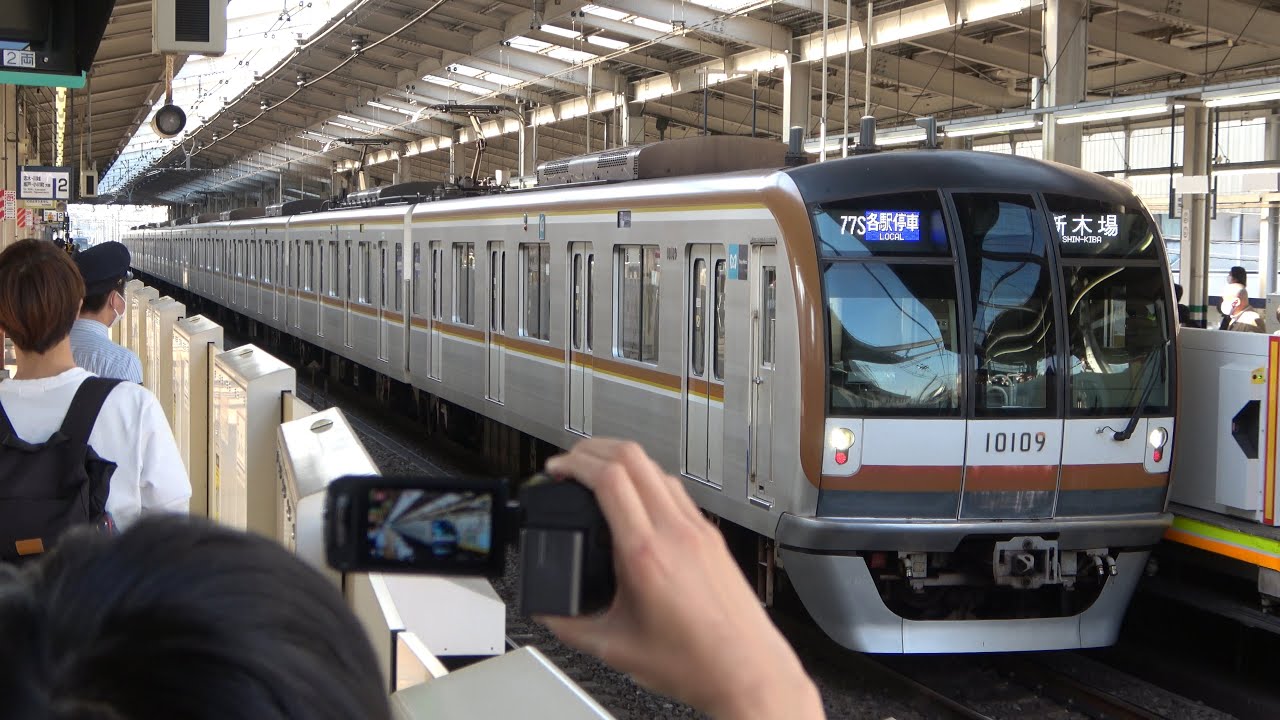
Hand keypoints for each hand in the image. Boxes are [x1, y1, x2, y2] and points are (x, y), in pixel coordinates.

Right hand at [538, 439, 822, 719]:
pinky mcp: (712, 537)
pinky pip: (677, 490)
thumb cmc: (699, 663)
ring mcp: (699, 530)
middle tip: (571, 462)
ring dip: (623, 460)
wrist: (748, 672)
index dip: (574, 463)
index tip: (556, 468)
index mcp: (646, 554)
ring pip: (658, 468)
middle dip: (593, 449)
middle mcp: (676, 532)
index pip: (608, 478)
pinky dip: (649, 481)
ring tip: (600, 473)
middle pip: (633, 457)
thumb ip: (572, 627)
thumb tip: (550, 612)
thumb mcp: (617, 648)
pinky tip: (639, 500)